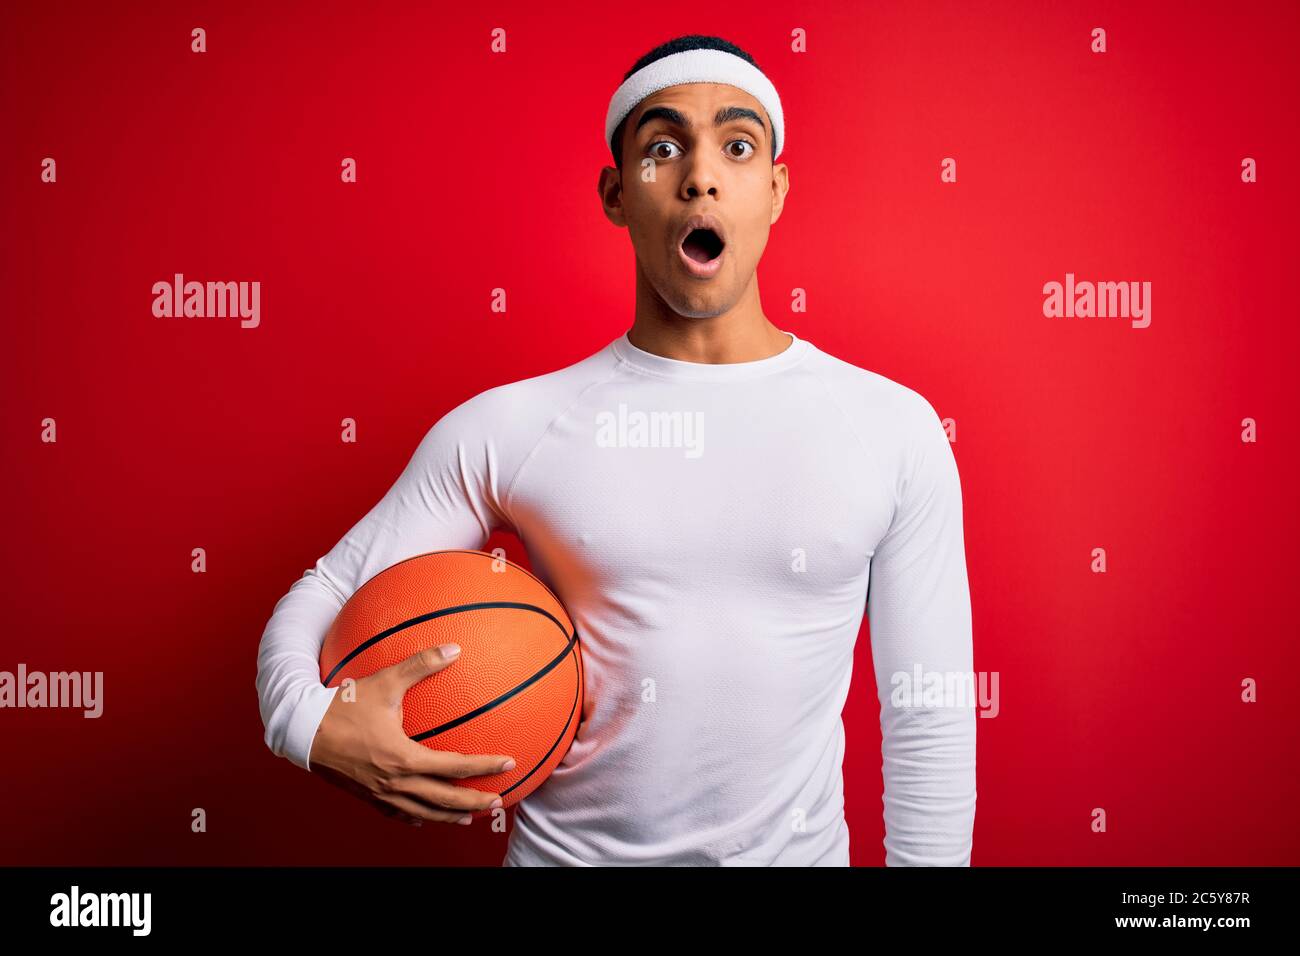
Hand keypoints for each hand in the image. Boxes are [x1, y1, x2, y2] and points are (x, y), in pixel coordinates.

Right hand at [308, 644, 515, 825]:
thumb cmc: (343, 705)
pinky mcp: (366, 796)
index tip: (508, 763)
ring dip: (449, 815)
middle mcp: (395, 782)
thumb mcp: (385, 681)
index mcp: (404, 758)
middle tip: (498, 801)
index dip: (485, 767)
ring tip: (469, 816)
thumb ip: (421, 664)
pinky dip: (416, 817)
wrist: (302, 730)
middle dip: (474, 802)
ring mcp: (380, 793)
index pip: (456, 767)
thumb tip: (454, 649)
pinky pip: (396, 814)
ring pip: (423, 813)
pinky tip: (424, 817)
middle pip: (444, 800)